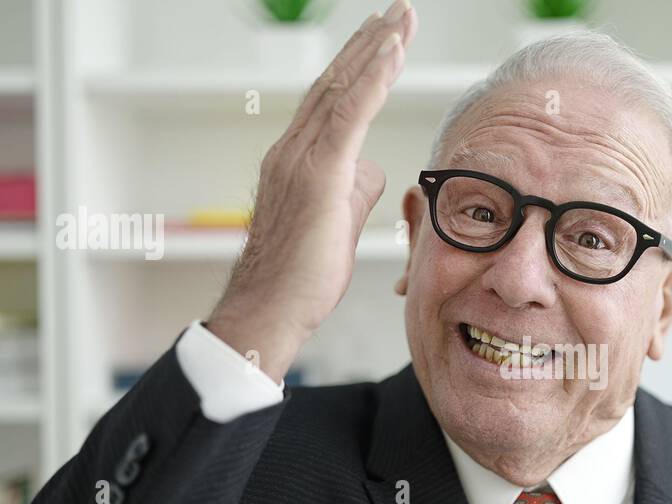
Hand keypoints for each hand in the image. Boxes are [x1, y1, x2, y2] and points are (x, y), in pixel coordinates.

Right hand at [208, 0, 417, 381]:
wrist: (270, 307)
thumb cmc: (302, 277)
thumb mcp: (337, 221)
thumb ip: (353, 188)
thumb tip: (372, 170)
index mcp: (297, 160)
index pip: (334, 101)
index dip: (360, 66)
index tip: (384, 35)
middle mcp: (292, 149)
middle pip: (337, 82)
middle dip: (369, 42)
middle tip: (398, 10)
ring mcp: (300, 159)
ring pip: (342, 89)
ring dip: (375, 49)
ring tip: (401, 18)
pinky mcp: (317, 175)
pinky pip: (349, 114)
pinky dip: (372, 79)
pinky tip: (391, 51)